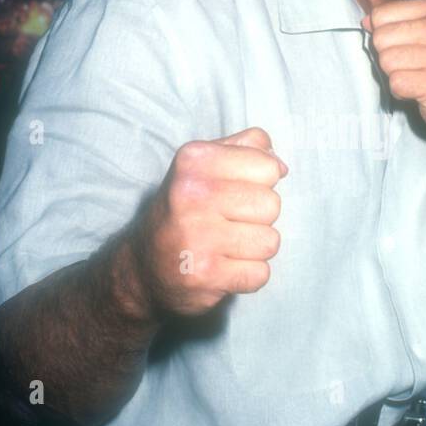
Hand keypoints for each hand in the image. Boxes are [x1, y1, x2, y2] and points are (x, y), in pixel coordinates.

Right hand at [125, 127, 287, 317]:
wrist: (144, 268)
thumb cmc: (185, 211)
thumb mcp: (205, 166)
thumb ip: (246, 149)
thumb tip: (281, 165)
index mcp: (194, 160)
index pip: (269, 167)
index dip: (260, 184)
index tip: (233, 195)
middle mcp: (191, 193)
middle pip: (272, 205)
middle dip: (259, 219)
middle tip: (228, 225)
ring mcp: (196, 236)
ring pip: (270, 241)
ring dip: (254, 249)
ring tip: (226, 247)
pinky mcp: (205, 274)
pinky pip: (260, 274)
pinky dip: (248, 276)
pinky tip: (223, 269)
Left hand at [361, 0, 425, 140]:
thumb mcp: (424, 34)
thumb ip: (395, 23)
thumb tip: (366, 21)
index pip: (382, 14)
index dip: (384, 34)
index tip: (405, 45)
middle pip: (381, 37)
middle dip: (388, 56)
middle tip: (410, 65)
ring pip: (386, 61)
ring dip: (395, 75)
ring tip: (416, 77)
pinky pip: (395, 83)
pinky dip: (400, 91)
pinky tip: (418, 90)